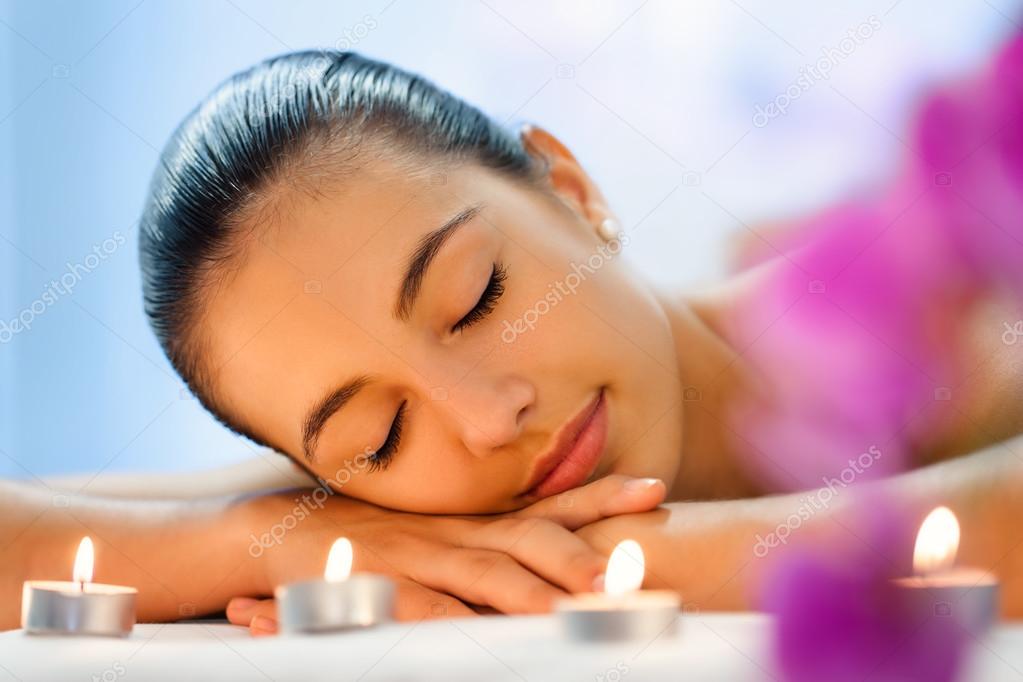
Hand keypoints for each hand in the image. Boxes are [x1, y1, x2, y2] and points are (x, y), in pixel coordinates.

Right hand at [227, 475, 665, 634]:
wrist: (275, 530)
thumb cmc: (366, 536)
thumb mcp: (432, 531)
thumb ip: (482, 542)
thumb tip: (541, 559)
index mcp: (470, 519)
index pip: (545, 503)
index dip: (599, 496)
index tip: (653, 489)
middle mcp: (451, 532)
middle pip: (530, 534)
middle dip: (585, 548)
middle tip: (639, 558)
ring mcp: (415, 557)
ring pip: (485, 573)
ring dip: (536, 590)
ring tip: (585, 605)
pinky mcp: (375, 587)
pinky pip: (422, 609)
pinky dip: (454, 621)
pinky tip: (480, 636)